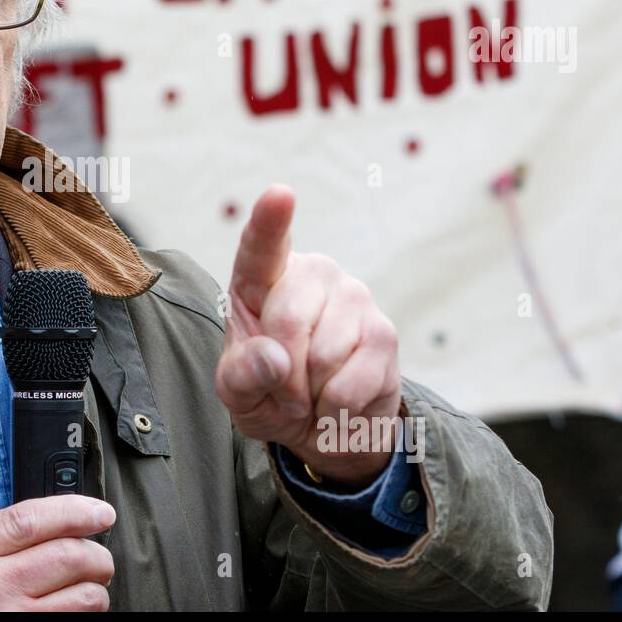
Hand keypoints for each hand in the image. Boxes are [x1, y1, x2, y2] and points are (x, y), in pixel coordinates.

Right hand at [0, 495, 115, 610]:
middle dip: (96, 554)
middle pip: (67, 556)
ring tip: (85, 587)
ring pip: (84, 597)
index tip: (100, 513)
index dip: (75, 511)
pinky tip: (71, 609)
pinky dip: (84, 615)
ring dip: (95, 589)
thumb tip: (59, 520)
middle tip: (98, 557)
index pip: (31, 520)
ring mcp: (8, 621)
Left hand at [215, 185, 401, 487]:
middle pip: (287, 321)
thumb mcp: (238, 390)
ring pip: (321, 356)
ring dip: (309, 394)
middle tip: (283, 390)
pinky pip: (350, 383)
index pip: (262, 247)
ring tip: (311, 391)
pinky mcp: (384, 333)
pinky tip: (337, 401)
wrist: (321, 426)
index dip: (270, 222)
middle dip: (280, 374)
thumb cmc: (268, 392)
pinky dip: (336, 408)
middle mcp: (312, 275)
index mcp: (262, 279)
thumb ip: (242, 374)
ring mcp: (354, 298)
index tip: (279, 194)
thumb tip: (275, 359)